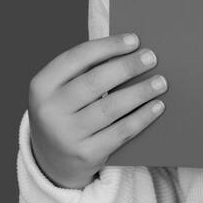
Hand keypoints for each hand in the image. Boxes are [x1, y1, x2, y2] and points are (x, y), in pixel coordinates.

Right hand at [27, 33, 167, 189]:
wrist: (52, 162)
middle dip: (128, 67)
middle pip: (95, 81)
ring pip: (111, 107)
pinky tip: (157, 106)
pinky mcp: (86, 155)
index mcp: (41, 86)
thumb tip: (129, 49)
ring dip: (140, 92)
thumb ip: (85, 70)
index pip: (77, 57)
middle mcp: (49, 111)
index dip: (108, 46)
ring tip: (160, 82)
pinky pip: (121, 132)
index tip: (134, 39)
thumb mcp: (62, 90)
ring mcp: (66, 135)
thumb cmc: (66, 112)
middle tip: (151, 57)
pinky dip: (142, 117)